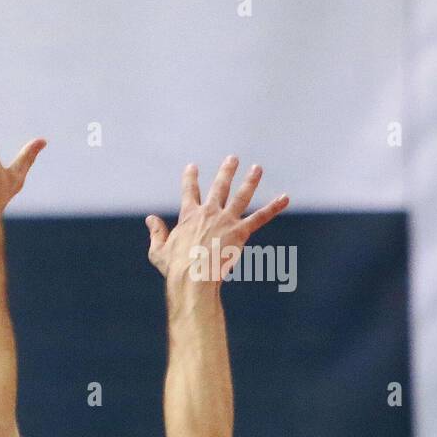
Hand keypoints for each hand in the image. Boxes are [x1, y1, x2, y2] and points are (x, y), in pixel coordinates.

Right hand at [147, 158, 288, 282]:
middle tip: (232, 158)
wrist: (192, 278)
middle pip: (219, 186)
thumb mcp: (158, 250)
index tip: (192, 167)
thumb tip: (150, 219)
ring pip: (241, 195)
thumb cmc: (174, 267)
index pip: (189, 191)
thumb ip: (156, 232)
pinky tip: (285, 198)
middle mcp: (209, 212)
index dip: (190, 178)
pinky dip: (273, 207)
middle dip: (226, 171)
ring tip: (257, 168)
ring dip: (250, 180)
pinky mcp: (240, 232)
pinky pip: (260, 217)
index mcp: (188, 215)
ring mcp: (226, 220)